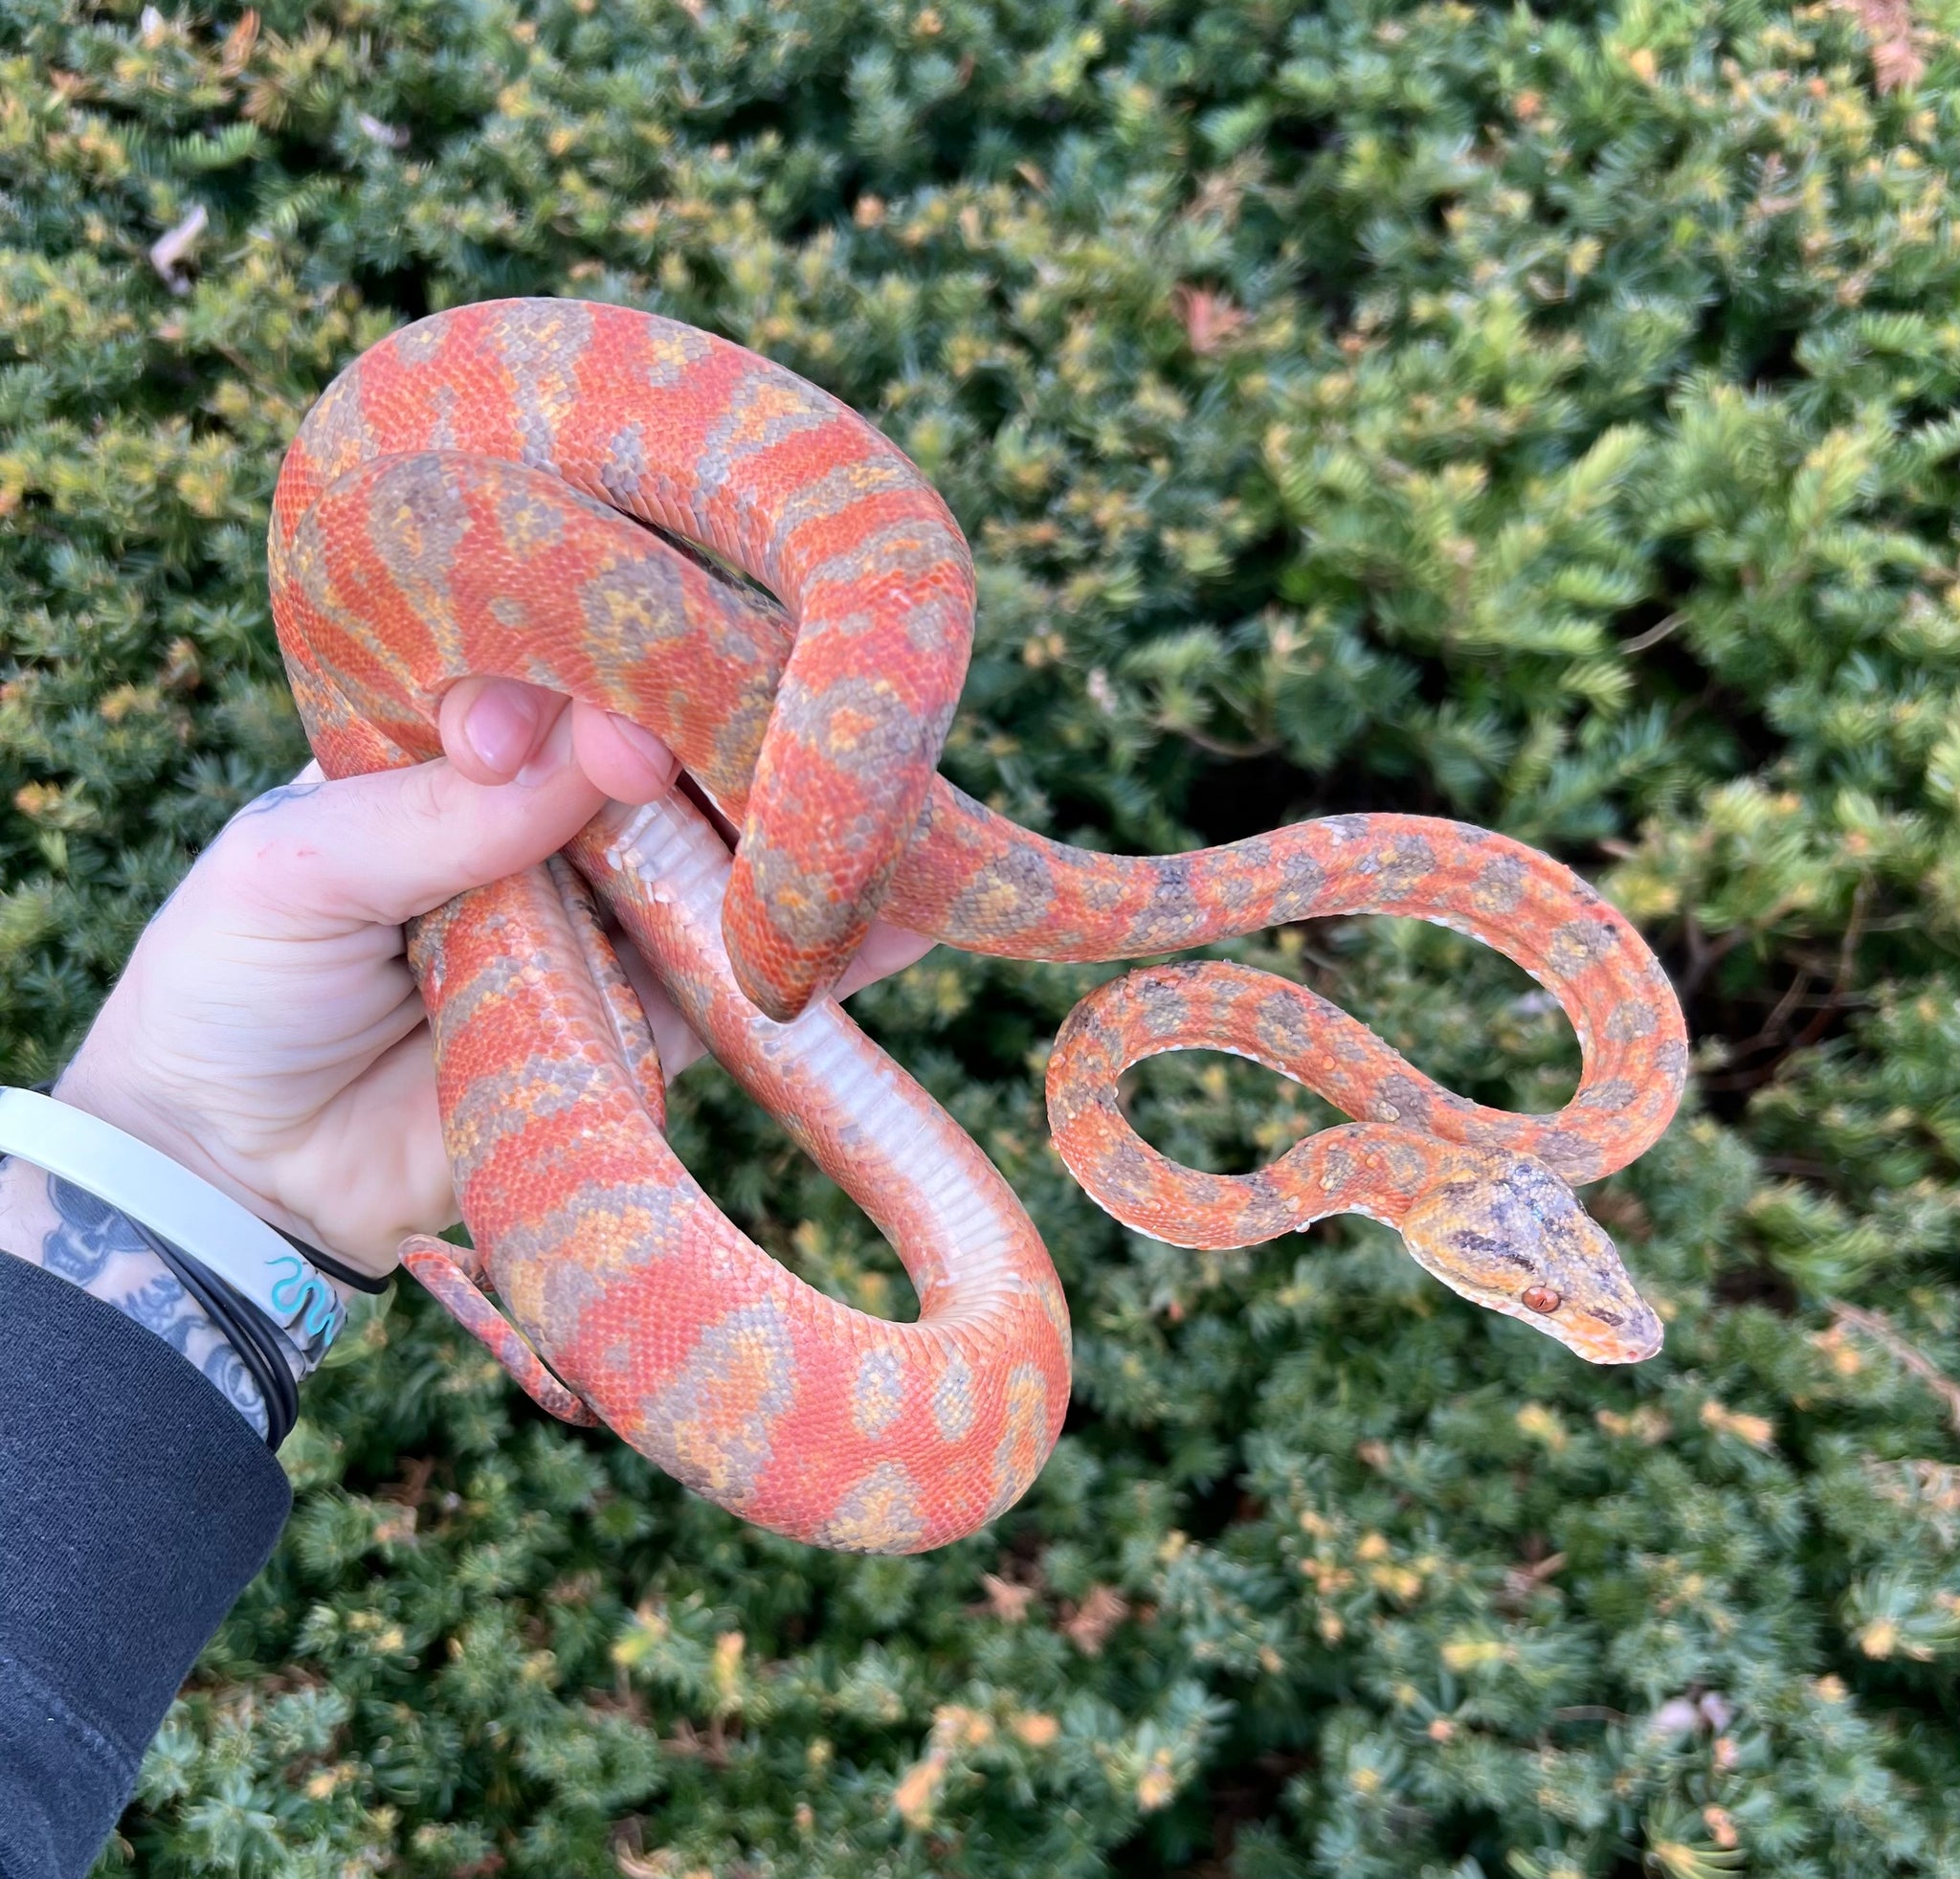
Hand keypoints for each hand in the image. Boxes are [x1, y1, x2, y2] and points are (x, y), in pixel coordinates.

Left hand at [52, 678, 934, 1278]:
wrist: (237, 1174)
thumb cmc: (231, 989)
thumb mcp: (297, 872)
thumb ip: (437, 815)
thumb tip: (595, 745)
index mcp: (456, 743)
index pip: (564, 675)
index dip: (614, 681)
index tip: (624, 733)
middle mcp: (547, 817)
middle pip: (671, 757)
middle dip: (739, 740)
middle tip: (808, 741)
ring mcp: (608, 917)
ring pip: (724, 860)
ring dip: (802, 836)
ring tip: (894, 805)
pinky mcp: (648, 1021)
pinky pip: (743, 980)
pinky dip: (825, 955)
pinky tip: (910, 915)